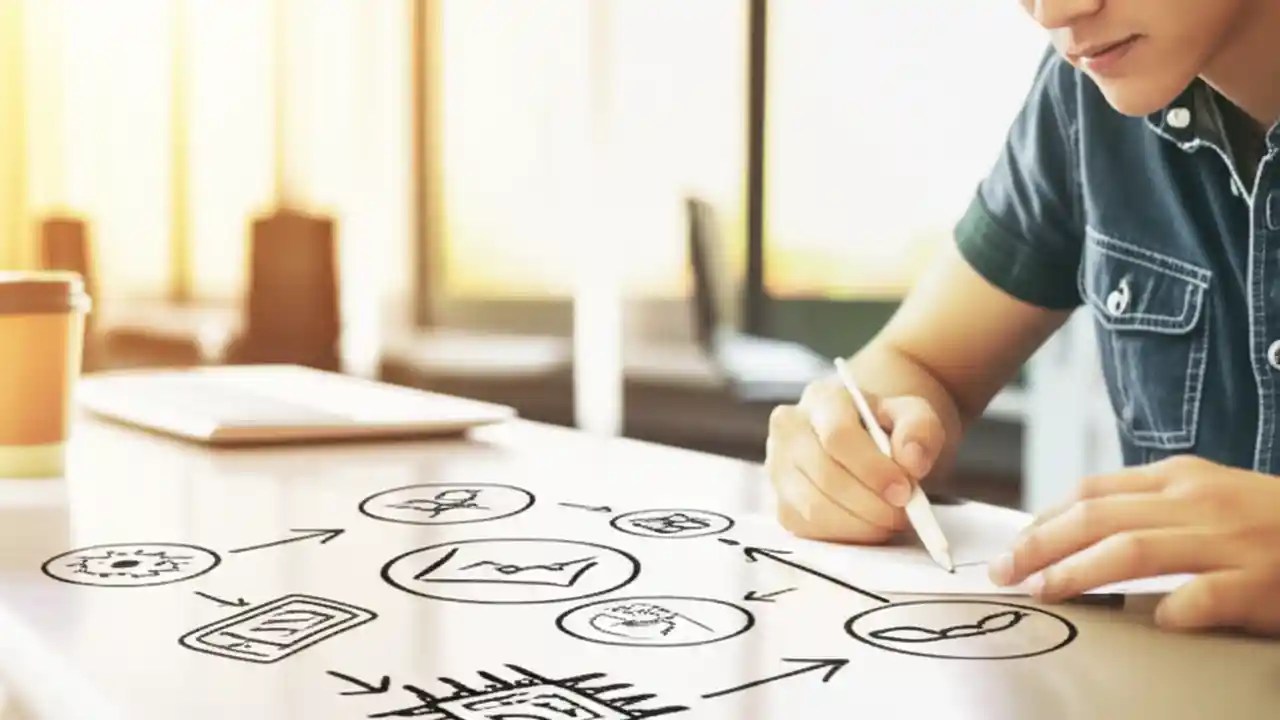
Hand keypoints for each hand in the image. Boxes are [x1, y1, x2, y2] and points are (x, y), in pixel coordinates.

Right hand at [765, 372, 945, 543]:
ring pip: (814, 508)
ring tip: (887, 519)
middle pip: (825, 476)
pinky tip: (866, 524)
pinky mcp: (781, 502)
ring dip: (860, 524)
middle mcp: (789, 428)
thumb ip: (920, 429)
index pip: (838, 437)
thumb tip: (912, 460)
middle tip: (902, 513)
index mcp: (822, 399)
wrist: (861, 439)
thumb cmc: (886, 427)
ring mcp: (778, 467)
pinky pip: (809, 528)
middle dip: (871, 504)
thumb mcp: (913, 415)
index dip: (873, 470)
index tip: (904, 491)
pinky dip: (844, 534)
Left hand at [990, 456, 1279, 635]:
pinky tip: (1153, 622)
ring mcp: (1230, 542)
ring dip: (1078, 572)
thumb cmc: (1270, 521)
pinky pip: (1205, 596)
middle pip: (1097, 518)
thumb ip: (1151, 505)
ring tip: (1043, 591)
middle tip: (1003, 572)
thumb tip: (1080, 527)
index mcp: (1181, 478)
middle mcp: (1198, 503)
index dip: (1044, 519)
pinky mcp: (1260, 583)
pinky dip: (1174, 608)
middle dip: (1040, 545)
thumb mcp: (1209, 495)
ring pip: (1134, 550)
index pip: (1093, 492)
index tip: (1014, 545)